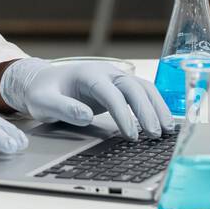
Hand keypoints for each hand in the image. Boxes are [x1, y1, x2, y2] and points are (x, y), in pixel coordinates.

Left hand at [0, 59, 172, 139]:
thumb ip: (62, 108)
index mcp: (88, 75)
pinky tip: (162, 121)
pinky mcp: (118, 87)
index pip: (111, 93)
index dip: (123, 113)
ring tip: (167, 130)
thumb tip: (86, 116)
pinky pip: (141, 93)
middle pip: (134, 88)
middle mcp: (105, 73)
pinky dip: (154, 105)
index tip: (131, 135)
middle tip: (155, 134)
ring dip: (157, 107)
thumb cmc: (42, 92)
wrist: (42, 81)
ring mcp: (114, 78)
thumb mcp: (43, 102)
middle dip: (147, 111)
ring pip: (143, 88)